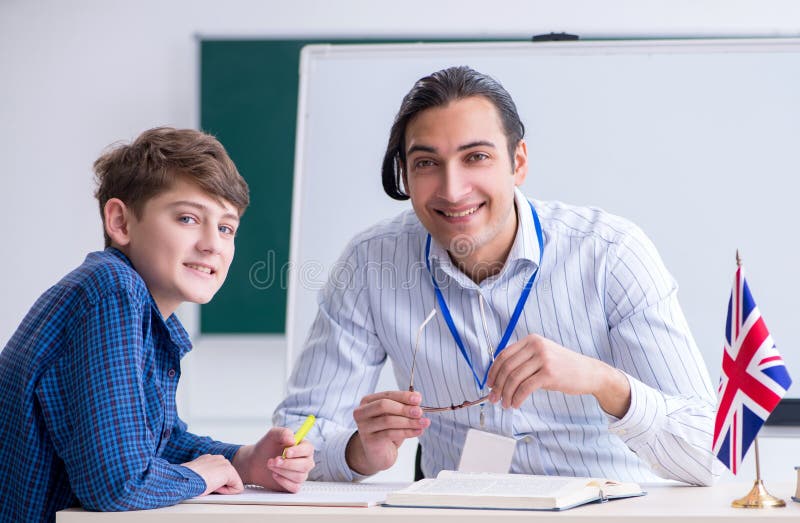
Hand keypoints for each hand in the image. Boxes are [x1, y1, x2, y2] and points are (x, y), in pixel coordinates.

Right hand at [182, 454, 243, 495]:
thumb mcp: (196, 475)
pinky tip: (215, 487)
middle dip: (219, 485)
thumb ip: (205, 474)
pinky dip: (227, 492)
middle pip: (227, 478)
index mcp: (210, 459)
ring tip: (209, 485)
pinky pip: (237, 487)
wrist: (184, 479)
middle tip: (206, 484)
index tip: (204, 483)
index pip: (219, 474)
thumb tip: (208, 482)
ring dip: (222, 487)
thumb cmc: (186, 480)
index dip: (213, 483)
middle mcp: (218, 458)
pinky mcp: (229, 471)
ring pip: (232, 482)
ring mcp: (225, 463)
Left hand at [232, 427, 314, 492]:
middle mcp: (305, 461)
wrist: (256, 461)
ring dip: (282, 471)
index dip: (299, 451)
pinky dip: (283, 481)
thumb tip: (292, 439)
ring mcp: (300, 474)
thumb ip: (283, 433)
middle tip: (274, 460)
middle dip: (288, 464)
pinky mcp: (294, 485)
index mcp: (303, 447)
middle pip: (306, 465)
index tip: (287, 452)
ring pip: (299, 476)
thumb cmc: (267, 447)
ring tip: (270, 465)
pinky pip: (294, 487)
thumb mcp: (273, 435)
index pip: (308, 449)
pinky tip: (275, 475)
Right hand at [346, 390, 429, 475]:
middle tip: (420, 412)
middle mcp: (362, 413)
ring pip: (388, 420)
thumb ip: (404, 406)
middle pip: (383, 405)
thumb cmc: (386, 431)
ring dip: (409, 421)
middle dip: (404, 408)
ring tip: (423, 422)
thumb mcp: (395, 416)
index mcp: (367, 402)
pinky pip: (390, 434)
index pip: (387, 395)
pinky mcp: (370, 441)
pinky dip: (407, 432)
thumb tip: (417, 398)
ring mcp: (364, 427)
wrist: (378, 455)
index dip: (403, 396)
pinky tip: (418, 431)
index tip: (418, 398)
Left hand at [487, 333, 630, 416]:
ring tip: (504, 404)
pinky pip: (526, 387)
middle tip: (493, 398)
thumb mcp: (542, 356)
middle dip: (497, 385)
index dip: (493, 371)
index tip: (489, 384)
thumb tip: (499, 378)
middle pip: (507, 367)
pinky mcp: (549, 373)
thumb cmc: (563, 367)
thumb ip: (523, 361)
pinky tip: (515, 404)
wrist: (589, 373)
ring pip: (514, 378)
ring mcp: (543, 359)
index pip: (504, 355)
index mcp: (531, 340)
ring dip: (506, 394)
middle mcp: (536, 346)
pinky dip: (517, 398)